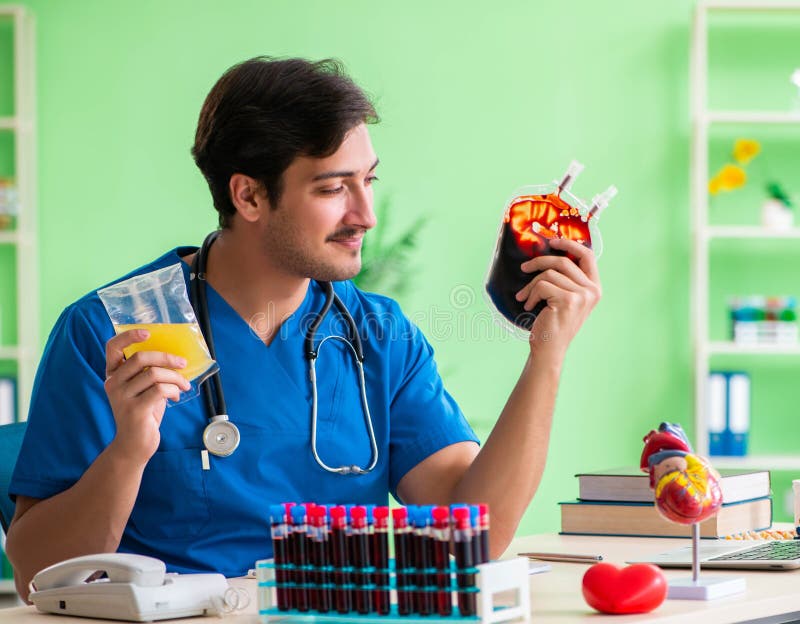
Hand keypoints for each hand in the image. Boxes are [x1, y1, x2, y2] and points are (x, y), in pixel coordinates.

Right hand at [104, 329, 190, 463]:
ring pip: (155, 374)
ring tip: (183, 386)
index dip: (128, 336)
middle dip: (167, 358)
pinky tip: (176, 397)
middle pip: (141, 358)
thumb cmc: (143, 413)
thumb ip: (149, 372)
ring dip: (175, 378)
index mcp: (113, 375)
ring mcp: (121, 397)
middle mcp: (113, 383)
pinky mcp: (134, 410)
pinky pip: (160, 390)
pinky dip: (174, 390)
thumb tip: (174, 357)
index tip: (147, 333)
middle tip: (182, 363)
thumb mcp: (144, 389)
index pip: (112, 348)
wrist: (134, 445)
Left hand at [515, 238, 600, 358]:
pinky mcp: (567, 300)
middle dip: (540, 262)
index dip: (570, 245)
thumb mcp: (566, 299)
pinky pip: (542, 285)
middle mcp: (592, 291)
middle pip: (564, 261)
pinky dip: (531, 294)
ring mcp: (582, 295)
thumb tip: (551, 253)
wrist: (549, 349)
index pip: (588, 256)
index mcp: (595, 288)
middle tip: (524, 267)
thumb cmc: (553, 324)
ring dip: (532, 284)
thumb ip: (566, 279)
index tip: (553, 242)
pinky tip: (528, 305)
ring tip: (525, 297)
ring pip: (550, 273)